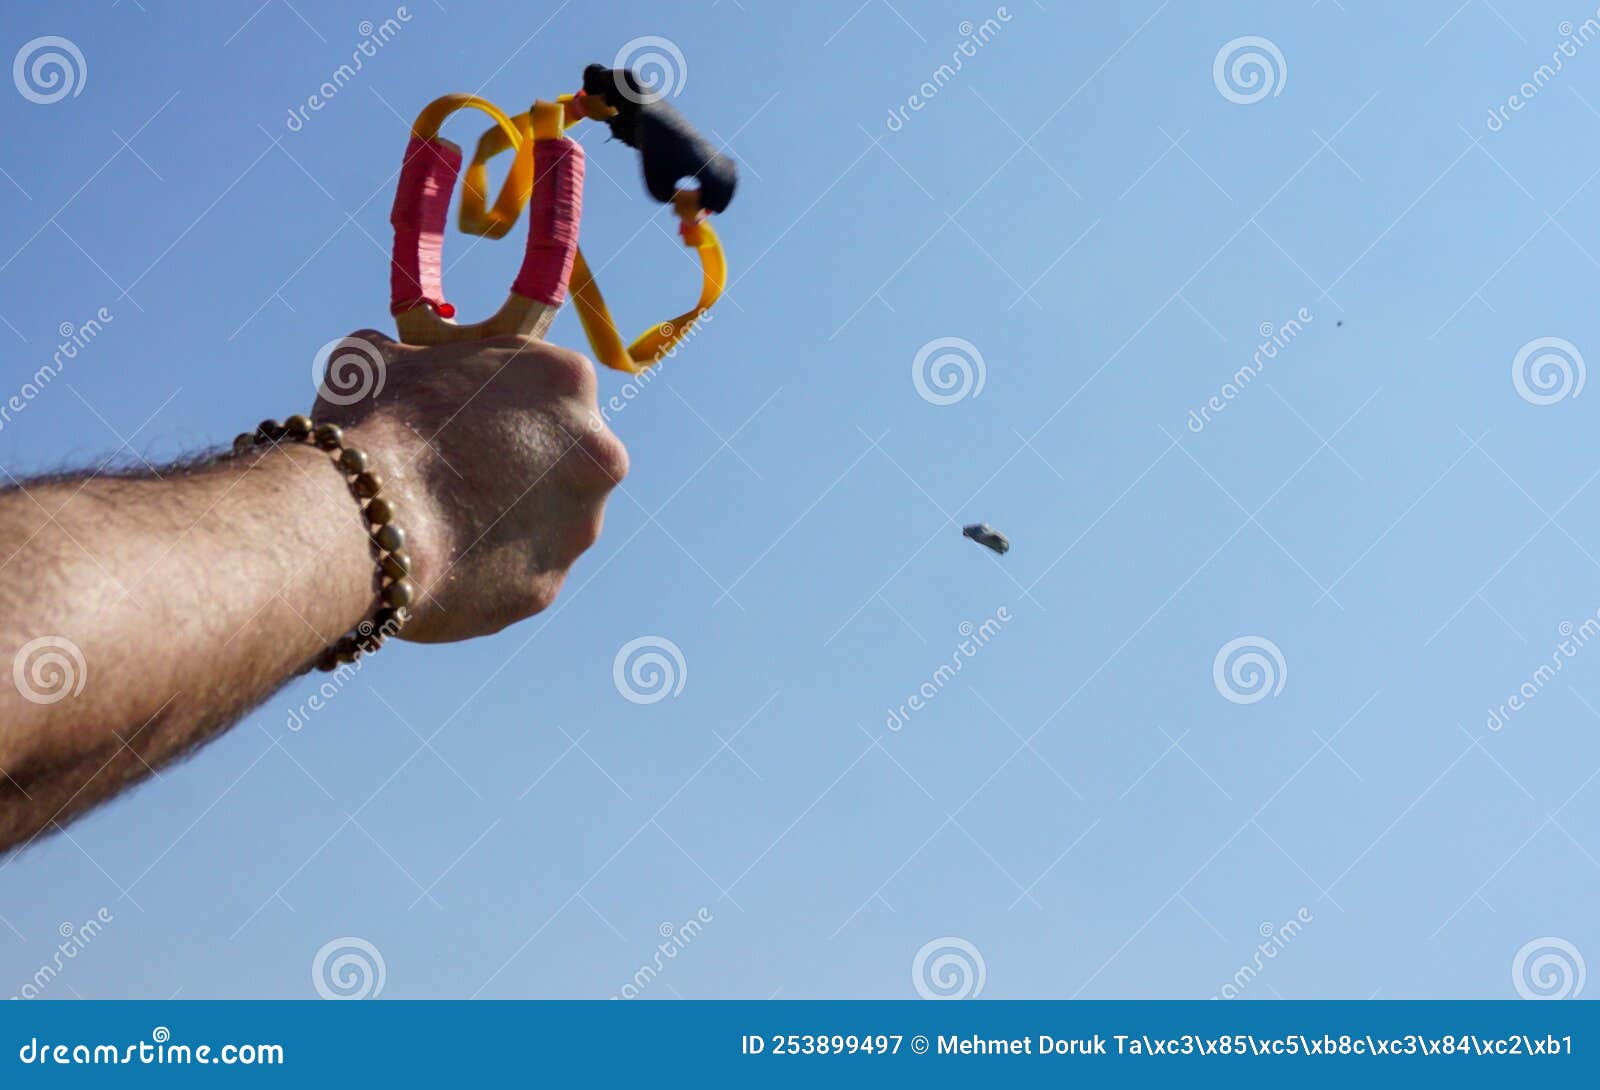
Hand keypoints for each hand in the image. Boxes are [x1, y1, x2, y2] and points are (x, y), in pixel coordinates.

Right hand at [312, 330, 627, 642]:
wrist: (365, 522)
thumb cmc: (376, 424)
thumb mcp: (379, 358)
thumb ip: (412, 355)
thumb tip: (394, 356)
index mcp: (568, 381)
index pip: (548, 382)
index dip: (501, 396)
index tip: (467, 410)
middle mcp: (597, 454)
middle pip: (560, 456)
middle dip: (516, 463)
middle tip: (455, 471)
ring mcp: (578, 527)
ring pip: (543, 521)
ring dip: (502, 520)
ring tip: (435, 521)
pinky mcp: (545, 587)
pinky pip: (513, 575)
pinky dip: (480, 571)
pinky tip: (434, 562)